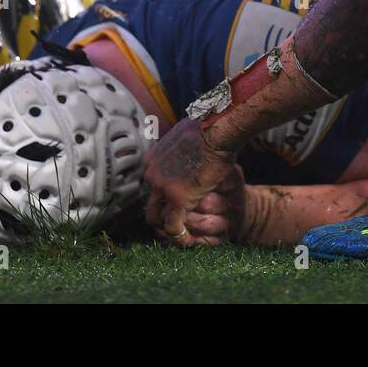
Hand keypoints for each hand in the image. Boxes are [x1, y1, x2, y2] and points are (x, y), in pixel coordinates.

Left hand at [143, 118, 235, 247]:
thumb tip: (187, 141)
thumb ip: (180, 146)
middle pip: (150, 205)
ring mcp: (163, 188)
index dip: (163, 198)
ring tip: (182, 235)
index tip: (174, 205)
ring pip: (158, 219)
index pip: (153, 186)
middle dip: (161, 217)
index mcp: (152, 159)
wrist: (217, 129)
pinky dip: (179, 236)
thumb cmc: (208, 126)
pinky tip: (188, 240)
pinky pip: (173, 226)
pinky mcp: (178, 199)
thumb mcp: (185, 133)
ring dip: (169, 229)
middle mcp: (152, 175)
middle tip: (175, 225)